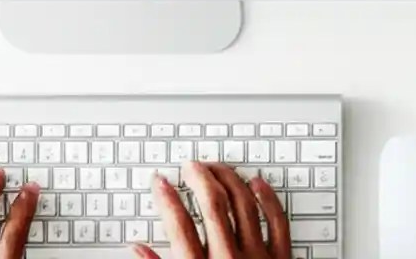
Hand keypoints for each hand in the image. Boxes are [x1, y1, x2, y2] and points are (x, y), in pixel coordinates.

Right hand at [138, 162, 290, 258]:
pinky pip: (277, 221)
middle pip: (213, 204)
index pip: (178, 223)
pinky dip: (267, 198)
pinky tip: (257, 183)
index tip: (160, 181)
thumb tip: (138, 249)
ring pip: (244, 204)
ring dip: (229, 179)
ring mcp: (258, 258)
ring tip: (216, 167)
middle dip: (198, 177)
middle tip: (189, 166)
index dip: (166, 197)